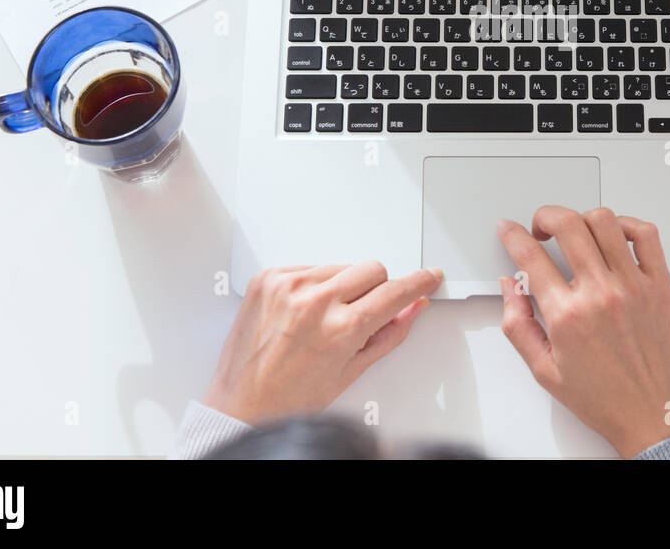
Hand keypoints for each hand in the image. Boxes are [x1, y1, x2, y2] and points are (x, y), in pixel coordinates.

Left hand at [202, 262, 441, 423]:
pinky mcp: (268, 278)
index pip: (394, 293)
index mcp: (340, 329)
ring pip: (341, 267)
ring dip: (341, 288)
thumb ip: (389, 334)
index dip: (417, 283)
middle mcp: (314, 302)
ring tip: (322, 321)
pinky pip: (309, 267)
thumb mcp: (350, 371)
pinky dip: (312, 286)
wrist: (241, 403)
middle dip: (376, 289)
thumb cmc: (290, 398)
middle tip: (360, 315)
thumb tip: (412, 308)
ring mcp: (287, 286)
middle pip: (372, 269)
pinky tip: (302, 313)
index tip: (428, 277)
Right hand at [497, 206, 669, 457]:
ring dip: (582, 218)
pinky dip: (627, 224)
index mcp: (567, 316)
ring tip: (577, 232)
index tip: (509, 230)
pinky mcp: (660, 285)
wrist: (653, 414)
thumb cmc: (603, 398)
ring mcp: (633, 286)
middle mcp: (600, 295)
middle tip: (541, 227)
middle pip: (566, 225)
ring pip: (604, 221)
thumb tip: (510, 287)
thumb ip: (518, 324)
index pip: (530, 256)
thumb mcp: (544, 370)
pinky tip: (614, 235)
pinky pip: (645, 235)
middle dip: (544, 216)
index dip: (513, 235)